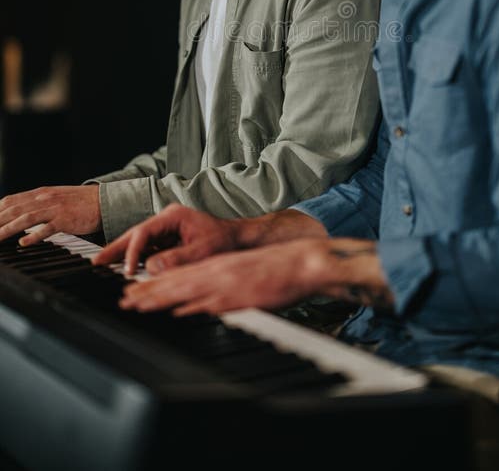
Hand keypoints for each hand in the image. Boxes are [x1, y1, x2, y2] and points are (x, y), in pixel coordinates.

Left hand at [0, 185, 101, 245]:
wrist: (103, 201)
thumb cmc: (78, 203)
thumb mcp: (54, 198)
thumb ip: (36, 204)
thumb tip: (16, 214)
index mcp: (39, 193)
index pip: (9, 201)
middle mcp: (44, 199)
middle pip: (13, 209)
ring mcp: (55, 208)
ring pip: (26, 218)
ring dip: (7, 229)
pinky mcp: (66, 219)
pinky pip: (47, 228)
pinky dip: (34, 236)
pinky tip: (23, 244)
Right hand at [92, 204, 238, 274]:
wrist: (238, 239)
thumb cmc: (224, 242)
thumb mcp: (203, 251)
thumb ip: (178, 259)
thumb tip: (151, 268)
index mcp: (173, 216)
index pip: (144, 232)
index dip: (133, 252)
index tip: (129, 271)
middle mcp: (166, 220)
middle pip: (135, 234)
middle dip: (116, 248)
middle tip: (97, 262)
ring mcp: (166, 229)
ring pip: (138, 241)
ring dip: (122, 253)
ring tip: (102, 264)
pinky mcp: (168, 240)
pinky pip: (147, 248)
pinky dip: (134, 257)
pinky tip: (122, 267)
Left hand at [118, 238, 327, 315]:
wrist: (300, 262)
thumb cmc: (273, 270)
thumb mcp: (238, 274)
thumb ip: (216, 287)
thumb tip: (193, 304)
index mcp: (216, 266)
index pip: (177, 275)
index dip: (152, 285)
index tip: (131, 292)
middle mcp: (216, 272)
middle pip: (174, 282)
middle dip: (146, 293)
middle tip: (123, 301)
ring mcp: (226, 283)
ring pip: (186, 290)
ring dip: (159, 299)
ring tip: (136, 306)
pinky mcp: (239, 295)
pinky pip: (210, 301)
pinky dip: (190, 306)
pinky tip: (175, 312)